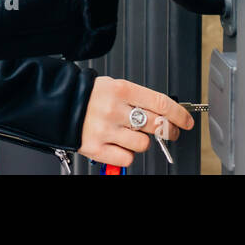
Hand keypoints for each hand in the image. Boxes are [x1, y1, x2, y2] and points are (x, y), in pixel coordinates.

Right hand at [77, 77, 194, 166]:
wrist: (58, 104)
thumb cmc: (89, 95)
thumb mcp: (113, 86)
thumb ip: (137, 98)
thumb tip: (165, 112)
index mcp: (121, 89)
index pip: (161, 103)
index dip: (179, 114)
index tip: (186, 121)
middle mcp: (114, 109)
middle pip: (157, 125)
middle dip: (170, 131)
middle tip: (171, 132)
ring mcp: (105, 130)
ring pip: (143, 144)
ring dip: (142, 142)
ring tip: (130, 135)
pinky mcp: (96, 147)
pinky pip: (126, 157)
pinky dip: (126, 153)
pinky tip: (118, 144)